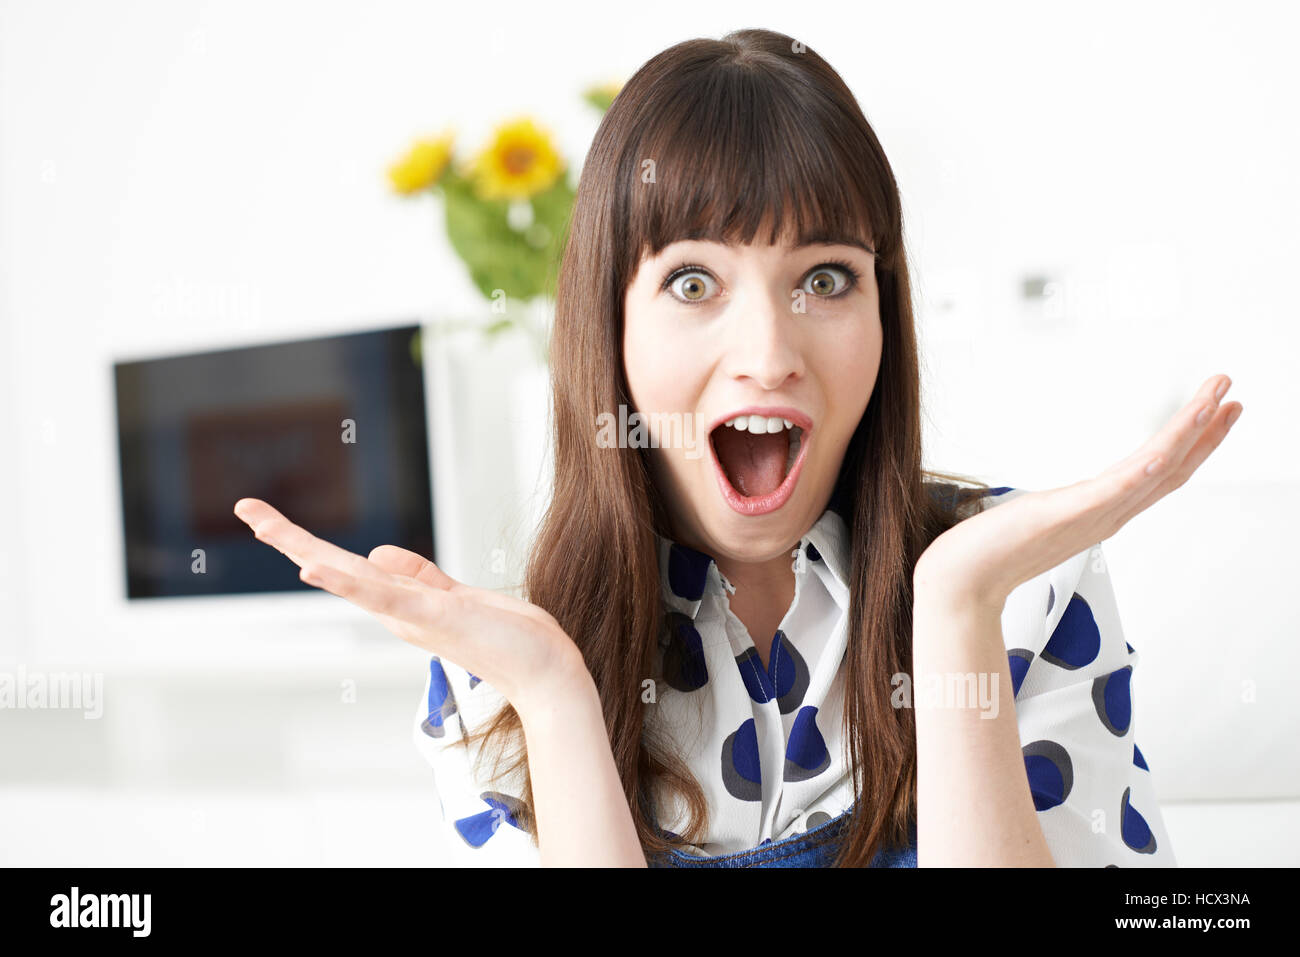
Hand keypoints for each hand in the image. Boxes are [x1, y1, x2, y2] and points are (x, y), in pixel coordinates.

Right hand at [232, 498, 583, 710]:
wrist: (546, 674)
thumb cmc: (509, 639)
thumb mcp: (458, 596)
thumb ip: (420, 576)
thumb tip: (376, 553)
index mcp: (403, 603)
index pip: (348, 568)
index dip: (309, 545)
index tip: (269, 520)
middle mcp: (399, 612)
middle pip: (334, 569)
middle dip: (290, 539)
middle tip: (246, 508)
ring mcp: (413, 616)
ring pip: (350, 579)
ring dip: (307, 552)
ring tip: (266, 527)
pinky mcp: (434, 617)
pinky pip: (384, 597)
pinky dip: (349, 584)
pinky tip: (316, 571)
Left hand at [913, 373, 1243, 612]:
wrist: (958, 584)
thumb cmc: (985, 555)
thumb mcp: (1032, 521)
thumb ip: (1050, 513)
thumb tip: (1046, 504)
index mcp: (1098, 514)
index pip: (1158, 475)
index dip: (1192, 445)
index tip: (1215, 412)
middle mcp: (1105, 516)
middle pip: (1171, 471)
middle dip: (1205, 432)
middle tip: (1232, 394)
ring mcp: (1091, 516)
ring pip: (1155, 471)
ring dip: (1190, 434)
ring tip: (1217, 399)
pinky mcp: (1068, 515)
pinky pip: (1117, 489)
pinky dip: (1146, 470)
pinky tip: (1168, 449)